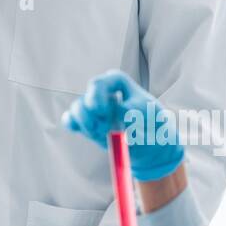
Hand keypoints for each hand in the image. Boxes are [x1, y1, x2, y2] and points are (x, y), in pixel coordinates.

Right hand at [62, 71, 183, 180]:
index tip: (103, 111)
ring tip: (100, 134)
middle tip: (104, 128)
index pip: (103, 82)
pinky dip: (72, 124)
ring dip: (85, 123)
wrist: (153, 143)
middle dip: (90, 113)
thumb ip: (133, 112)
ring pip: (78, 109)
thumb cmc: (154, 123)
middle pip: (87, 97)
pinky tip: (79, 130)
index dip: (98, 95)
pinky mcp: (88, 123)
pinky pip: (71, 120)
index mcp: (119, 84)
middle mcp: (104, 93)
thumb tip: (115, 112)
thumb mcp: (150, 116)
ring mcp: (94, 109)